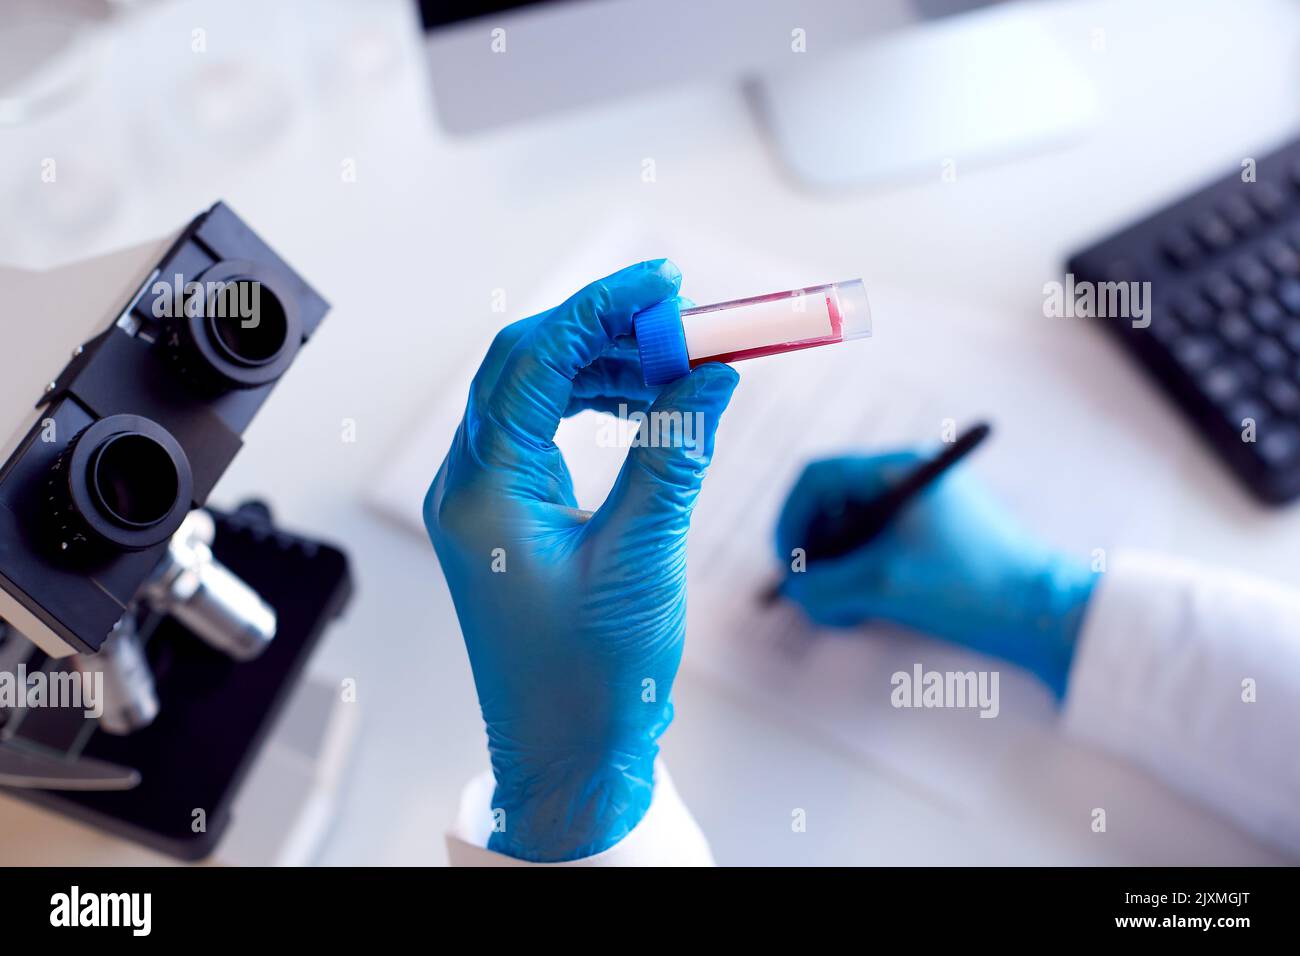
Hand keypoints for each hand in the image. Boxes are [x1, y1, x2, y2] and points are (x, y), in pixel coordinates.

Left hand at [425, 260, 738, 861]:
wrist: (567, 759)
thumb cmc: (590, 680)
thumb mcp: (642, 558)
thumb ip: (675, 455)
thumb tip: (711, 374)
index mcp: (484, 489)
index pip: (531, 360)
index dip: (598, 308)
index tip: (662, 284)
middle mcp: (472, 484)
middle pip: (527, 365)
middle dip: (604, 331)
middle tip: (680, 322)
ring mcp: (488, 500)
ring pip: (537, 394)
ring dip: (605, 368)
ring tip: (677, 365)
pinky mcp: (512, 516)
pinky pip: (547, 433)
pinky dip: (597, 407)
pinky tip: (646, 406)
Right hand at [774, 451, 1096, 697]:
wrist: (1047, 615)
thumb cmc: (971, 587)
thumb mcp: (883, 585)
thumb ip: (825, 585)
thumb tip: (793, 591)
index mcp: (897, 470)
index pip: (817, 478)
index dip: (791, 521)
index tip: (790, 566)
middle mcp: (906, 480)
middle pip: (830, 505)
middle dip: (814, 554)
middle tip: (814, 595)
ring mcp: (919, 509)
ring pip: (850, 533)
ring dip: (836, 573)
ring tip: (845, 609)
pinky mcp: (930, 539)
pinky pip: (874, 550)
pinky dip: (860, 579)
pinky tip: (867, 609)